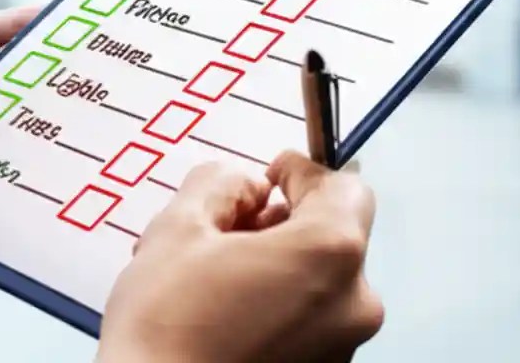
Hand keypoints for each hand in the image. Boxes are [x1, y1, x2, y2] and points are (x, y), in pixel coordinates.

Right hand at [100, 152, 383, 362]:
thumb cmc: (166, 328)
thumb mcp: (177, 229)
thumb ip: (217, 185)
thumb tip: (241, 185)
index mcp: (328, 254)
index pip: (344, 186)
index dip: (302, 173)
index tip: (272, 173)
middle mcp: (353, 303)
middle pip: (330, 237)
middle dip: (280, 223)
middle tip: (224, 227)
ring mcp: (342, 348)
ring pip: (318, 281)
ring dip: (276, 265)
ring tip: (213, 276)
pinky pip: (311, 322)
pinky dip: (277, 306)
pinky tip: (224, 313)